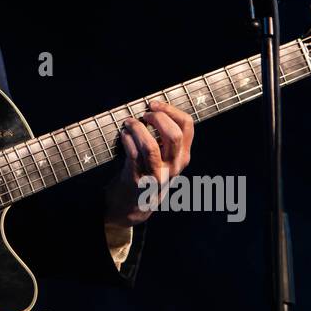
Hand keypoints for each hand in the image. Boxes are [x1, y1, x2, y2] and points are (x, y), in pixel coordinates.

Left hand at [105, 100, 194, 226]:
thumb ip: (167, 139)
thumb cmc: (149, 173)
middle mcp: (173, 166)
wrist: (135, 205)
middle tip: (143, 114)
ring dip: (137, 129)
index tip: (154, 104)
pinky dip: (127, 140)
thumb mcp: (167, 158)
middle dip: (157, 118)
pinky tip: (123, 135)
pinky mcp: (138, 180)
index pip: (187, 126)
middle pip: (173, 135)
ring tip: (129, 123)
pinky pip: (132, 156)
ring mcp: (156, 175)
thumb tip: (155, 108)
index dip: (170, 109)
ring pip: (151, 147)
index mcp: (183, 156)